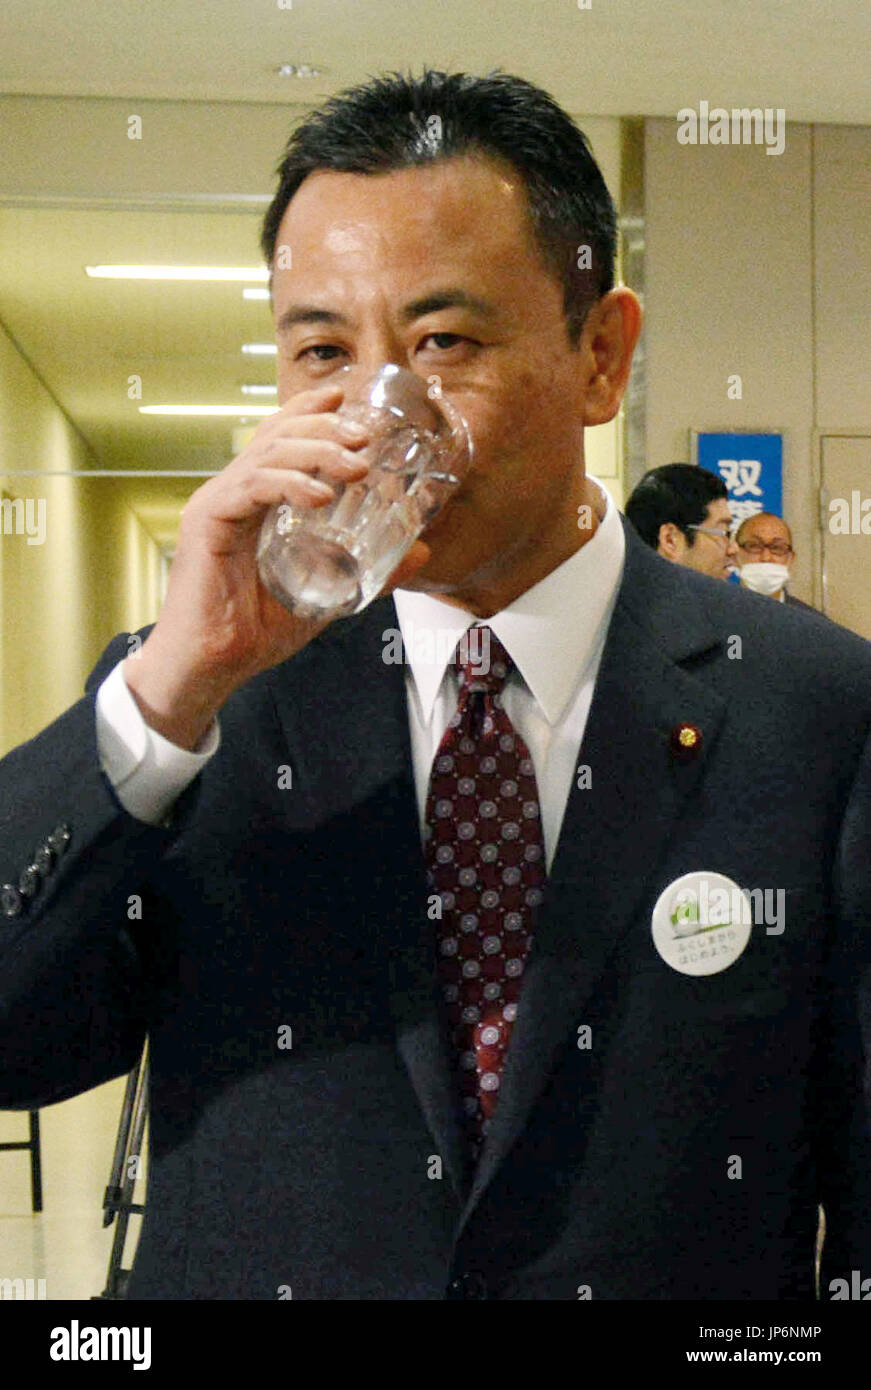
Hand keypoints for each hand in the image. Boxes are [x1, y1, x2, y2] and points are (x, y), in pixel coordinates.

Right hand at [123, 381, 429, 747]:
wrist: (213, 665)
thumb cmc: (256, 631)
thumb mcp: (328, 594)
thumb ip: (372, 572)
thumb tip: (421, 551)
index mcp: (255, 500)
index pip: (280, 438)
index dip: (310, 410)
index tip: (346, 393)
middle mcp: (234, 492)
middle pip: (277, 436)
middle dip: (325, 427)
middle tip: (366, 437)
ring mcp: (217, 502)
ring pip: (267, 454)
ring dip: (316, 453)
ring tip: (355, 466)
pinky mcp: (207, 519)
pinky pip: (251, 487)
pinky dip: (289, 484)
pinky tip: (320, 495)